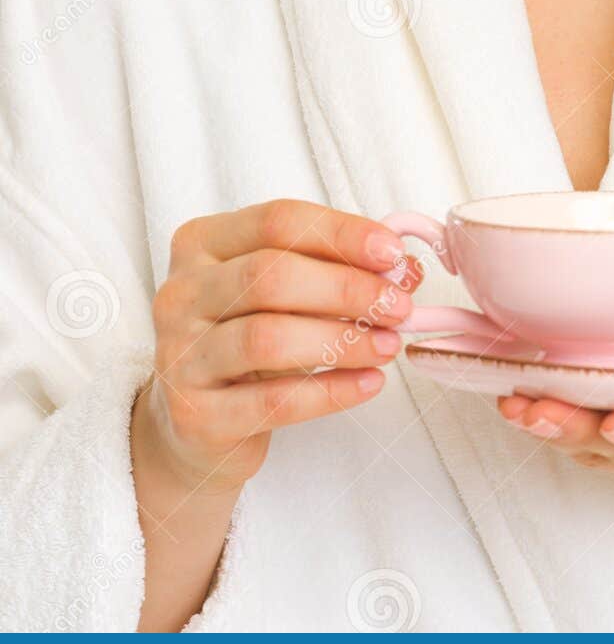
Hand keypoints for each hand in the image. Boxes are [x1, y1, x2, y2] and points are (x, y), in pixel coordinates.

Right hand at [136, 198, 423, 496]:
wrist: (194, 422)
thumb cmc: (246, 341)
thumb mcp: (281, 293)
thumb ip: (333, 270)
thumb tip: (404, 270)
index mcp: (201, 244)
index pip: (277, 221)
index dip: (341, 234)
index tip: (393, 253)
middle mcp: (181, 293)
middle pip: (271, 276)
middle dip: (347, 288)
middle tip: (399, 306)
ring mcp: (179, 354)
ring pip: (267, 337)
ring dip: (342, 339)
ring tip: (388, 345)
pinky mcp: (193, 413)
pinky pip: (272, 401)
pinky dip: (331, 391)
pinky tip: (369, 383)